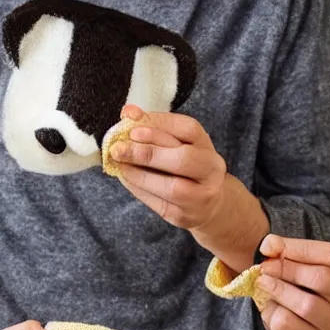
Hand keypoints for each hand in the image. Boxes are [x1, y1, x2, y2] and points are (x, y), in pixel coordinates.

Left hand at [110, 105, 268, 271]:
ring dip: (139, 174)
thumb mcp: (178, 145)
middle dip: (147, 153)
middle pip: (184, 159)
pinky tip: (125, 178)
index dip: (159, 123)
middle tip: (118, 148)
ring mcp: (201, 197)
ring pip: (172, 187)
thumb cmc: (187, 168)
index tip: (131, 120)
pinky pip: (158, 203)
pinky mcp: (184, 216)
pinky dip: (138, 189)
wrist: (209, 205)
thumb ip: (156, 129)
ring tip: (119, 164)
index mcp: (208, 147)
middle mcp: (211, 171)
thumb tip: (128, 113)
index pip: (189, 129)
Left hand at [256, 235, 329, 329]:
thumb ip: (292, 256)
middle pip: (318, 280)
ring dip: (271, 301)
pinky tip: (275, 320)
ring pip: (292, 311)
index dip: (298, 248)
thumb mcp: (311, 276)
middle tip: (264, 270)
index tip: (270, 247)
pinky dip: (269, 322)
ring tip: (269, 297)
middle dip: (283, 271)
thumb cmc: (314, 301)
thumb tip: (269, 244)